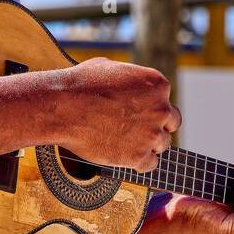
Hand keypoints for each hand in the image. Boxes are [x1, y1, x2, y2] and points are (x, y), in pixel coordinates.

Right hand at [57, 57, 180, 171]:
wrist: (63, 107)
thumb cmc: (81, 84)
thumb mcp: (111, 68)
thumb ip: (131, 79)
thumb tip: (132, 86)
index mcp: (158, 84)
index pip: (165, 101)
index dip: (151, 108)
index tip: (135, 113)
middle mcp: (161, 108)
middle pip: (170, 123)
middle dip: (155, 126)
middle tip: (136, 130)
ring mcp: (152, 134)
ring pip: (162, 145)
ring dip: (147, 145)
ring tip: (124, 142)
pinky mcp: (139, 156)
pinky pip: (150, 164)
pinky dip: (139, 162)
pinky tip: (124, 155)